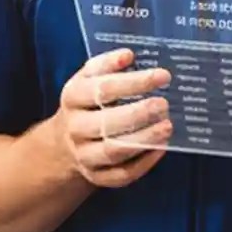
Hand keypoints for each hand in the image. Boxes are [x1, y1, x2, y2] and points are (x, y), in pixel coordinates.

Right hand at [55, 48, 173, 188]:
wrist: (64, 141)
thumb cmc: (87, 102)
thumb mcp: (88, 78)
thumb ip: (106, 65)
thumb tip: (127, 55)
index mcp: (73, 98)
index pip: (102, 90)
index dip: (134, 83)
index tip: (162, 76)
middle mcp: (75, 128)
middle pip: (107, 123)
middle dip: (139, 114)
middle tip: (164, 104)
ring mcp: (84, 155)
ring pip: (114, 151)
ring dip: (144, 139)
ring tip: (167, 126)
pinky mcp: (97, 176)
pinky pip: (122, 174)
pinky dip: (143, 163)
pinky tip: (161, 148)